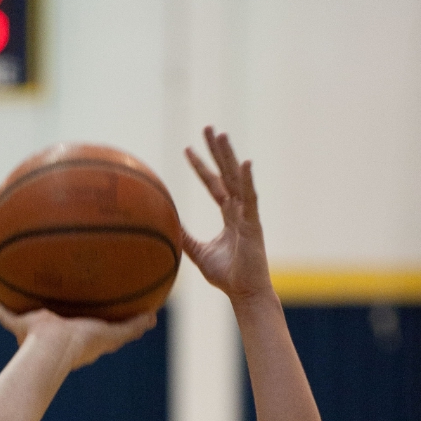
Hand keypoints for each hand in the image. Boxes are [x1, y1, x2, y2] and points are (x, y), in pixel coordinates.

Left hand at [0, 299, 155, 372]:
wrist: (52, 349)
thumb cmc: (36, 340)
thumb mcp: (20, 322)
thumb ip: (7, 314)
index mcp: (72, 341)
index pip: (84, 335)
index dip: (90, 330)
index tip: (92, 324)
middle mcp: (90, 343)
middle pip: (107, 334)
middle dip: (115, 329)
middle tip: (125, 318)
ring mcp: (103, 341)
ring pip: (123, 333)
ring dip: (134, 326)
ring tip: (147, 315)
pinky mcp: (112, 338)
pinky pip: (132, 328)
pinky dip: (143, 322)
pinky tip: (154, 314)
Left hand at [182, 127, 271, 303]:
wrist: (244, 293)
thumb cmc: (227, 276)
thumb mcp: (199, 253)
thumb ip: (186, 237)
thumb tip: (168, 226)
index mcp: (228, 215)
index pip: (213, 184)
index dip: (201, 167)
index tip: (187, 149)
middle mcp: (239, 210)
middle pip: (226, 173)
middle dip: (216, 150)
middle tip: (207, 128)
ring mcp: (247, 214)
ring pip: (237, 178)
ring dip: (229, 156)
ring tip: (221, 134)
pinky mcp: (253, 223)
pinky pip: (250, 198)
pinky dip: (248, 180)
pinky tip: (245, 162)